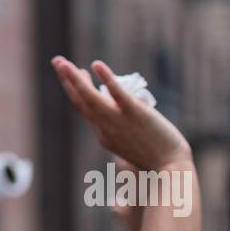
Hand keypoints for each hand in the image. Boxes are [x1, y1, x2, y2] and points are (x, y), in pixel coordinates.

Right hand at [51, 57, 192, 171]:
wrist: (171, 170)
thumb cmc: (158, 161)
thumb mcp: (134, 146)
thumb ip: (126, 131)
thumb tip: (132, 112)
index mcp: (105, 137)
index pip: (86, 110)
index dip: (77, 92)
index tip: (78, 75)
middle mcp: (107, 129)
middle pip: (82, 102)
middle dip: (67, 80)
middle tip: (57, 61)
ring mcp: (120, 121)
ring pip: (91, 98)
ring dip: (74, 79)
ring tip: (61, 61)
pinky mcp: (136, 114)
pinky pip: (118, 94)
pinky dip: (106, 79)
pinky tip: (96, 65)